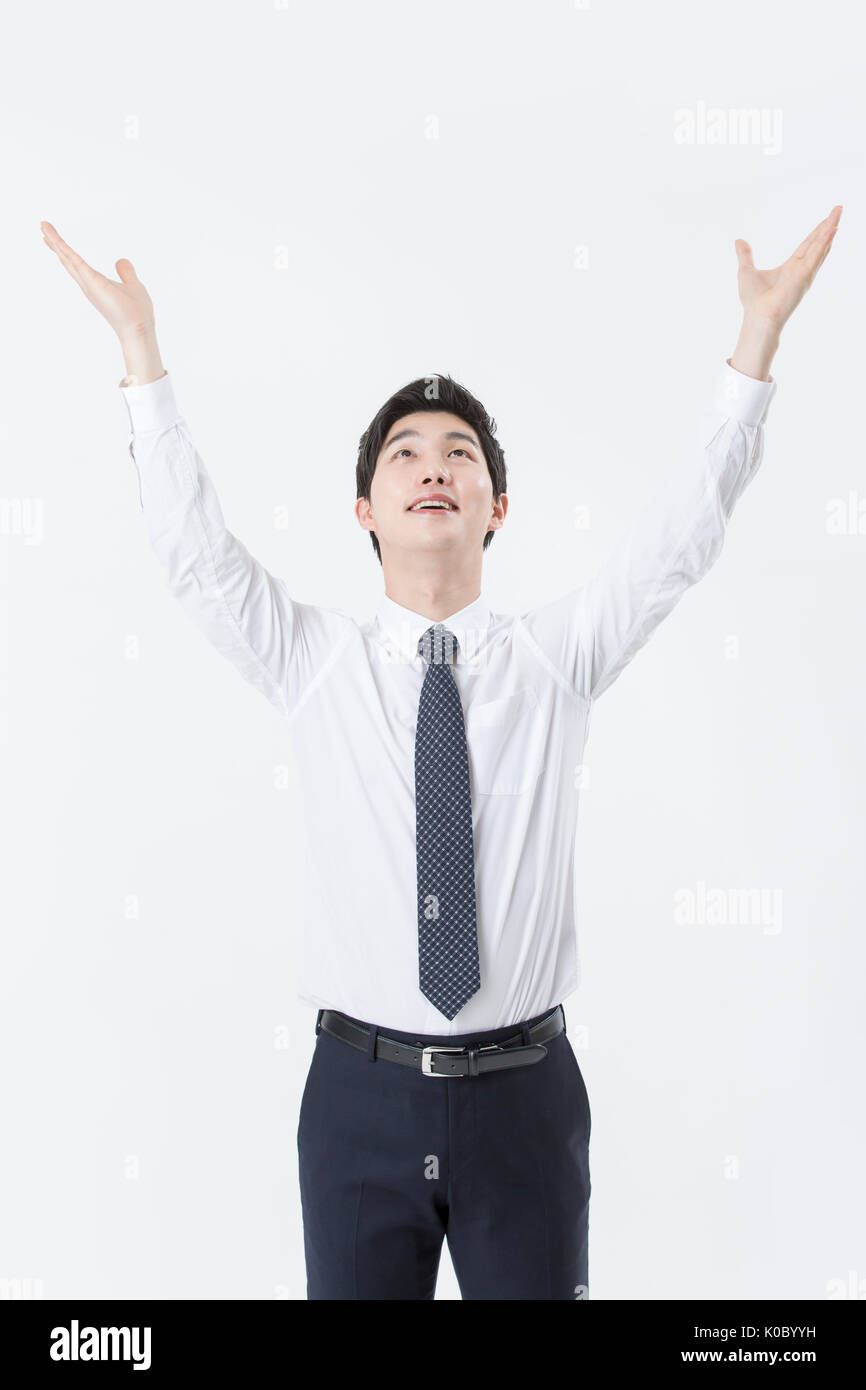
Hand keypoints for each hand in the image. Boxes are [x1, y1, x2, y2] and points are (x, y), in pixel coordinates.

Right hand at [41, 220, 155, 341]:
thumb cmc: (137, 312)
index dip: (65, 251)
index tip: (54, 239)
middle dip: (55, 243)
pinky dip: (64, 249)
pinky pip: (75, 261)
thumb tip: (121, 261)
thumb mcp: (133, 285)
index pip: (76, 263)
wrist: (139, 327)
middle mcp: (87, 284)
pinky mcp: (91, 282)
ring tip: (43, 226)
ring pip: (68, 258)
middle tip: (43, 227)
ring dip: (55, 241)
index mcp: (95, 283)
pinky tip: (54, 238)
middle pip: (67, 260)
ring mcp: (87, 283)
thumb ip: (126, 273)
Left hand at [734, 205, 841, 331]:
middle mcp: (801, 269)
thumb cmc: (753, 301)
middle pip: (818, 242)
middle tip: (838, 208)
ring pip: (821, 245)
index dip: (817, 232)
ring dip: (830, 228)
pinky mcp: (805, 276)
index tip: (826, 219)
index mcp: (791, 268)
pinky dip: (825, 241)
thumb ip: (745, 256)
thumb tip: (739, 241)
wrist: (757, 317)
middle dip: (829, 225)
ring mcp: (805, 273)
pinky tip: (832, 228)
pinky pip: (817, 254)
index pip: (807, 245)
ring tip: (838, 212)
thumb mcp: (746, 271)